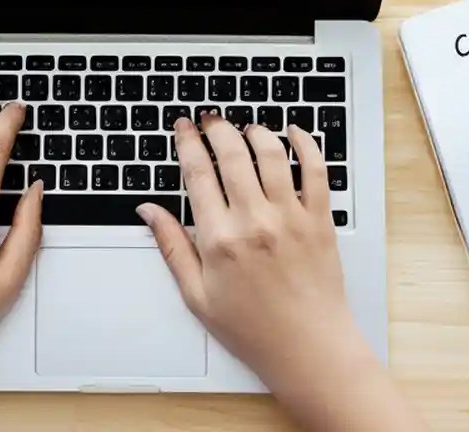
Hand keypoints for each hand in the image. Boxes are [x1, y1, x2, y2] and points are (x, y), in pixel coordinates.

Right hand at [139, 117, 353, 383]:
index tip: (184, 127)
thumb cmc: (253, 329)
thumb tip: (148, 211)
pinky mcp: (320, 221)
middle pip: (232, 153)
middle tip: (210, 119)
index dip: (187, 142)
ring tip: (245, 127)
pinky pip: (316, 170)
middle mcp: (255, 221)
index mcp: (220, 239)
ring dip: (255, 132)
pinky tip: (293, 133)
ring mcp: (290, 218)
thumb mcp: (196, 294)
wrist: (308, 348)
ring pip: (271, 154)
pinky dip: (304, 144)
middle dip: (217, 128)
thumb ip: (172, 246)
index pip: (197, 173)